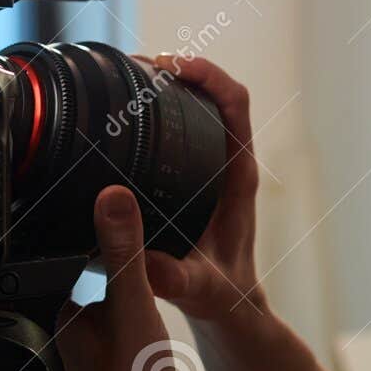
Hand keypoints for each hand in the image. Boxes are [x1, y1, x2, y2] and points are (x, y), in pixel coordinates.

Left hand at [57, 186, 181, 370]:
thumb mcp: (137, 310)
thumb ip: (126, 254)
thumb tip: (111, 198)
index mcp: (56, 311)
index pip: (71, 256)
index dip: (99, 240)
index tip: (125, 230)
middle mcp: (54, 334)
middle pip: (83, 283)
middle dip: (109, 273)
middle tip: (140, 275)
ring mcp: (70, 357)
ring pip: (94, 313)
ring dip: (115, 305)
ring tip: (141, 310)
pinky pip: (103, 341)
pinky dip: (120, 334)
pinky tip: (138, 343)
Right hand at [143, 56, 264, 322]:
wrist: (229, 306)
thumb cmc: (222, 294)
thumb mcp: (198, 288)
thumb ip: (176, 280)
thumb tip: (146, 264)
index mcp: (239, 175)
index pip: (236, 104)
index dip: (209, 75)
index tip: (174, 66)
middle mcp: (230, 162)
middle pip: (216, 92)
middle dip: (182, 68)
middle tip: (139, 63)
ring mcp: (216, 165)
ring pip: (202, 105)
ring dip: (172, 83)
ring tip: (131, 73)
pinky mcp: (199, 173)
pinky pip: (187, 125)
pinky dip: (163, 106)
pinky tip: (133, 107)